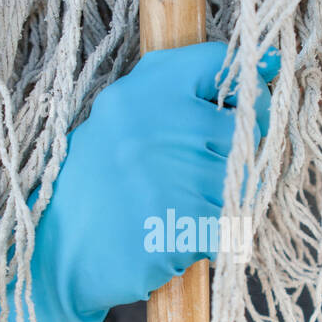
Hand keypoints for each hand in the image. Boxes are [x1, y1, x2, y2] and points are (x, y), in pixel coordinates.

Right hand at [0, 43, 277, 321]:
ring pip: (242, 182)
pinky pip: (229, 226)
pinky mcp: (188, 227)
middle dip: (231, 153)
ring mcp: (177, 179)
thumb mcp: (121, 117)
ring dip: (218, 199)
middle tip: (189, 175)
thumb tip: (267, 64)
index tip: (243, 102)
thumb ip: (183, 86)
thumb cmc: (94, 184)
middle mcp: (162, 127)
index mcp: (143, 92)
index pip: (220, 64)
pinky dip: (208, 234)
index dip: (244, 87)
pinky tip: (170, 232)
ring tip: (172, 207)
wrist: (54, 256)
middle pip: (244, 129)